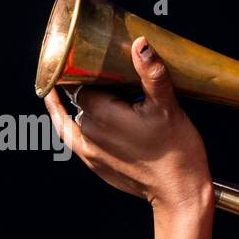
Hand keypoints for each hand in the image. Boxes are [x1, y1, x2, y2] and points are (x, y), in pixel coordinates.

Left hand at [43, 37, 211, 215]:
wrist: (179, 193)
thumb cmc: (177, 152)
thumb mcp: (168, 108)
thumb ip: (152, 74)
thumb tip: (141, 45)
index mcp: (103, 112)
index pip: (84, 77)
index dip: (94, 67)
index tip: (103, 59)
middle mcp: (89, 130)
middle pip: (80, 95)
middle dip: (94, 84)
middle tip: (114, 77)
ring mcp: (89, 148)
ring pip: (79, 113)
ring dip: (88, 102)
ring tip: (103, 92)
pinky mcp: (93, 162)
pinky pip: (70, 134)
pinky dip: (64, 119)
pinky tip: (59, 109)